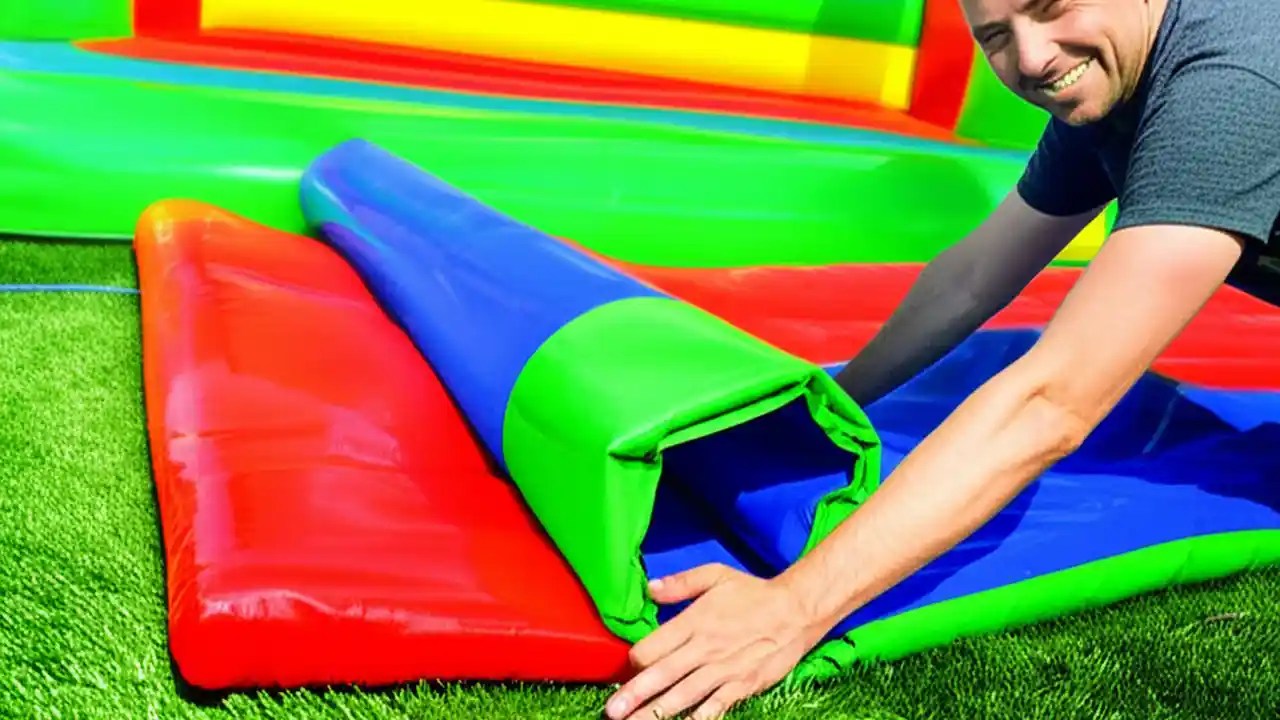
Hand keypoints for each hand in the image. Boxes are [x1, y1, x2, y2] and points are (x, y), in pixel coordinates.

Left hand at [604, 563, 825, 719]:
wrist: (796, 610)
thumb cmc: (753, 592)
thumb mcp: (715, 575)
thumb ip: (680, 583)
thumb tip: (649, 589)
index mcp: (693, 622)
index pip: (651, 649)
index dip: (634, 662)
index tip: (626, 670)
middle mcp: (703, 649)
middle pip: (660, 676)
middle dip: (633, 696)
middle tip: (611, 713)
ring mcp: (722, 670)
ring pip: (681, 696)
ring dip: (655, 713)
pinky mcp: (741, 686)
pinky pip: (714, 708)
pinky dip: (697, 719)